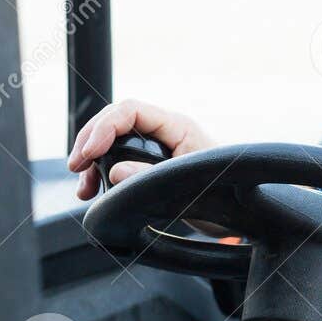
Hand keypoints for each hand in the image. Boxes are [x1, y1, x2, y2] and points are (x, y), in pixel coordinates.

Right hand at [65, 98, 216, 199]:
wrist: (245, 209)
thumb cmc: (226, 193)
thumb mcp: (191, 189)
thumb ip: (152, 178)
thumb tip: (115, 172)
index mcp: (178, 126)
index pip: (131, 110)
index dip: (104, 127)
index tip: (89, 153)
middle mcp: (165, 130)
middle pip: (115, 122)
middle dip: (91, 142)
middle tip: (77, 168)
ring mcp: (158, 145)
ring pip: (113, 142)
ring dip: (93, 161)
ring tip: (84, 188)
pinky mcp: (153, 162)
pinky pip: (119, 158)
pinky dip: (102, 172)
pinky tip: (92, 191)